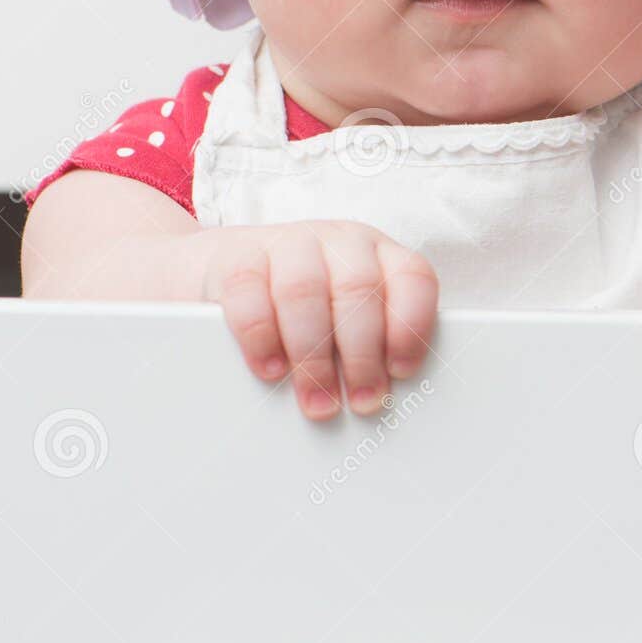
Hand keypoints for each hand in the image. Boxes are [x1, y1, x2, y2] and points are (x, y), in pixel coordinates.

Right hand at [198, 221, 438, 420]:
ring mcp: (287, 242)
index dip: (411, 325)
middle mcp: (338, 241)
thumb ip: (371, 342)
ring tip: (317, 400)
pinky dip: (261, 338)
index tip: (401, 371)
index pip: (412, 276)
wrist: (229, 266)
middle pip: (358, 289)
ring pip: (304, 292)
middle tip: (362, 401)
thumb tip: (384, 395)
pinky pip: (250, 295)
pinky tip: (270, 370)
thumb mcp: (345, 314)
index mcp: (378, 253)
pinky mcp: (237, 257)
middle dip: (362, 353)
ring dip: (313, 356)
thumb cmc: (303, 304)